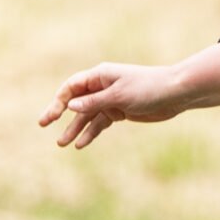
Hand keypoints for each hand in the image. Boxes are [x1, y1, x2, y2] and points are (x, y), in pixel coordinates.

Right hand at [38, 44, 219, 149]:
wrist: (176, 94)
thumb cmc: (149, 88)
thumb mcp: (119, 96)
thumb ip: (95, 102)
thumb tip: (70, 105)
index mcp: (100, 76)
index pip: (72, 87)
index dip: (58, 101)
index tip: (50, 116)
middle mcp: (102, 86)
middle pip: (76, 101)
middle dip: (60, 113)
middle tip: (43, 124)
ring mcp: (110, 99)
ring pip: (87, 115)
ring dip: (75, 128)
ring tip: (62, 143)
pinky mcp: (120, 111)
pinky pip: (100, 123)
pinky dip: (91, 133)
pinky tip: (80, 144)